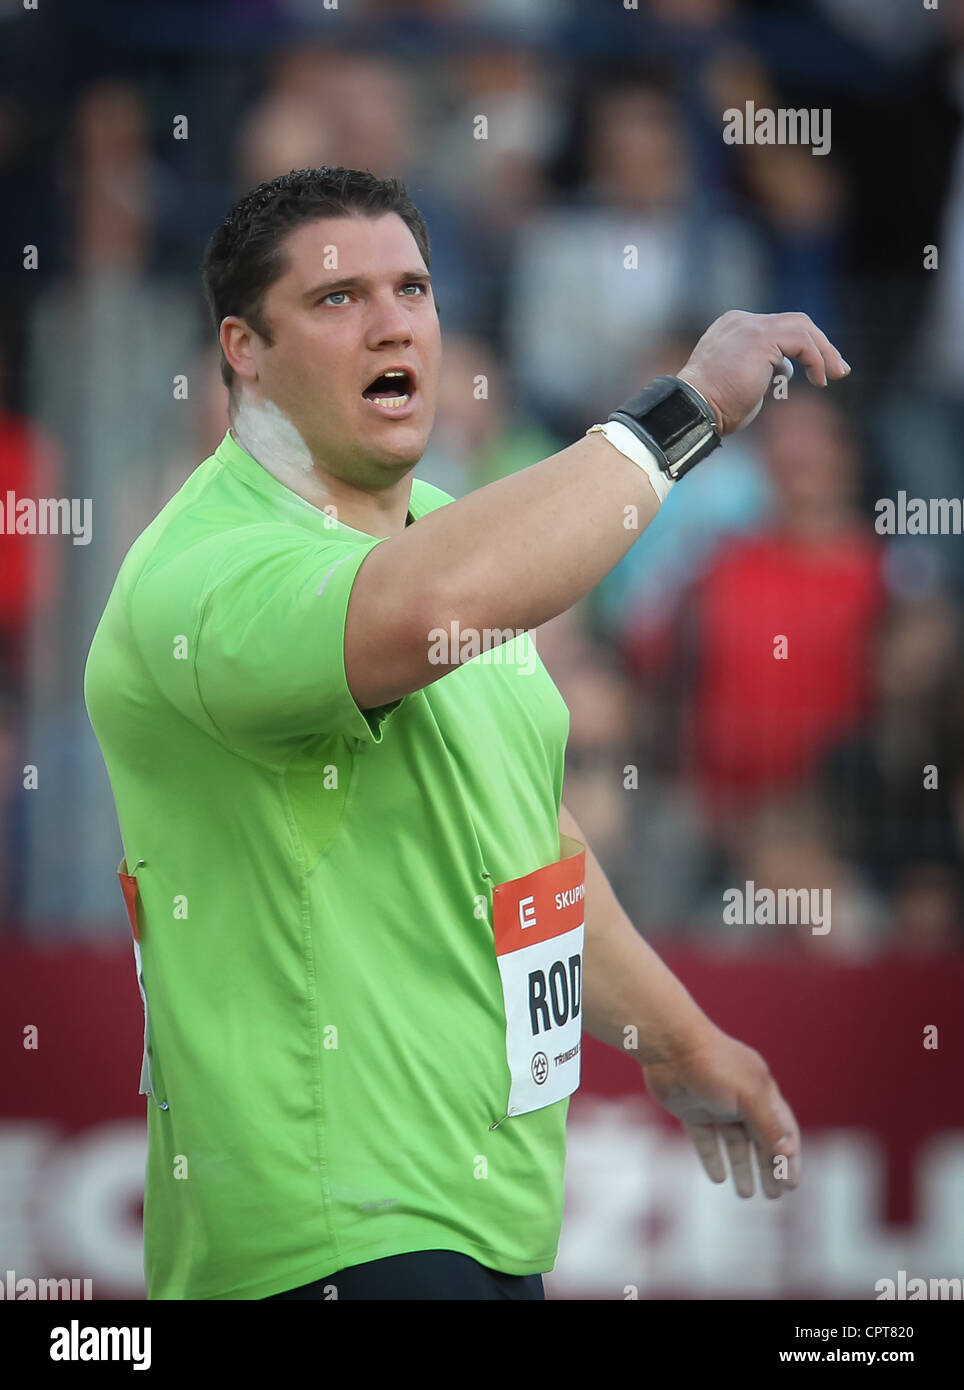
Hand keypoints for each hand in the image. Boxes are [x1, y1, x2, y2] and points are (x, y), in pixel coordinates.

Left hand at [640, 1025, 800, 1197]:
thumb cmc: (713, 1065)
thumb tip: (788, 1154)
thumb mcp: (748, 1095)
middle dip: (768, 1167)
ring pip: (734, 1142)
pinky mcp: (691, 1109)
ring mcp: (715, 1104)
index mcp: (761, 1090)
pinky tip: (718, 1178)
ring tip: (747, 1195)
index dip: (789, 1156)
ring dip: (742, 1167)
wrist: (669, 1047)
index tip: (791, 1184)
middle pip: (760, 1139)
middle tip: (773, 1196)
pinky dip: (713, 1158)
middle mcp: (741, 1098)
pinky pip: (706, 1139)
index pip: (783, 1128)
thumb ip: (768, 1124)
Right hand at [676, 309, 849, 435]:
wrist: (696, 409)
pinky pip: (802, 341)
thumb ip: (765, 369)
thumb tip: (786, 370)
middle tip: (838, 370)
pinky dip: (816, 359)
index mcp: (734, 329)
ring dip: (824, 352)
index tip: (820, 372)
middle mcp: (741, 321)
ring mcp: (750, 326)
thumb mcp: (745, 383)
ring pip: (802, 327)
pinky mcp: (760, 337)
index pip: (779, 329)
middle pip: (795, 322)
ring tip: (834, 375)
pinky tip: (819, 379)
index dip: (805, 348)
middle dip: (821, 346)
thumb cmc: (715, 407)